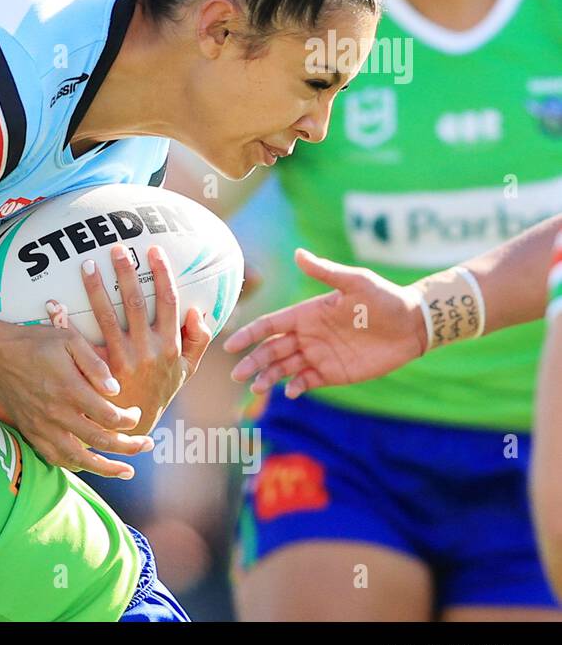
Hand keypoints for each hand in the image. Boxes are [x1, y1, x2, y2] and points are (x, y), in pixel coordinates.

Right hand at [0, 315, 158, 479]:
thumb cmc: (36, 343)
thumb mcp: (69, 340)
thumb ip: (95, 364)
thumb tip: (117, 390)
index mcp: (70, 390)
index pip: (109, 416)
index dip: (130, 419)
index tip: (137, 413)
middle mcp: (57, 414)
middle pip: (100, 441)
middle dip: (129, 447)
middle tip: (147, 445)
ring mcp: (43, 427)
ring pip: (79, 459)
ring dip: (106, 468)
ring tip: (127, 472)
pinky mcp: (31, 433)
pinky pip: (56, 458)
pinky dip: (76, 466)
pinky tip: (90, 466)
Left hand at [61, 243, 212, 435]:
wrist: (134, 427)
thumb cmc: (160, 392)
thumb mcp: (187, 370)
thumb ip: (198, 340)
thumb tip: (197, 310)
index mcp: (170, 346)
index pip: (169, 302)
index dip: (163, 274)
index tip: (154, 250)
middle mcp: (147, 350)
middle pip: (136, 303)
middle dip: (127, 272)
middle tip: (116, 247)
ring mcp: (121, 360)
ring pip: (107, 317)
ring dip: (96, 289)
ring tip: (86, 265)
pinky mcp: (99, 370)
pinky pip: (81, 343)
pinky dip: (67, 323)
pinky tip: (54, 304)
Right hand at [222, 248, 426, 396]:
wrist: (414, 324)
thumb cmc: (385, 298)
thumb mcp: (356, 282)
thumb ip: (326, 271)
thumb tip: (298, 253)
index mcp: (306, 314)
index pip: (270, 325)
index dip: (248, 334)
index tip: (230, 345)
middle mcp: (307, 336)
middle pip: (271, 350)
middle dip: (253, 362)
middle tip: (238, 375)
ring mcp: (319, 355)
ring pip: (284, 368)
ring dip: (268, 377)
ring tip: (257, 389)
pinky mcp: (333, 373)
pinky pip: (307, 382)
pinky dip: (295, 387)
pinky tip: (290, 391)